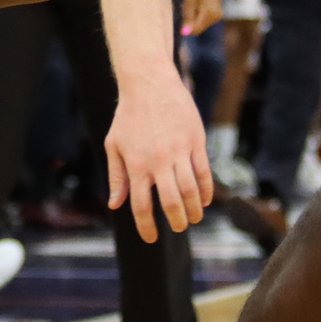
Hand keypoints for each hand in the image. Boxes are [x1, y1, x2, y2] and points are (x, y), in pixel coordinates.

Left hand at [105, 75, 214, 241]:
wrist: (148, 83)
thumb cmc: (128, 116)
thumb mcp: (114, 145)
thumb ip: (116, 177)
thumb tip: (116, 205)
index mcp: (136, 165)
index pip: (141, 205)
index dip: (147, 226)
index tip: (151, 238)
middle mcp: (158, 161)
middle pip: (171, 202)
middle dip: (177, 221)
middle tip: (179, 227)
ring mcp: (179, 151)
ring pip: (190, 190)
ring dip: (194, 209)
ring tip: (194, 218)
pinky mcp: (195, 140)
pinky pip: (204, 172)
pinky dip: (207, 190)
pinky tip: (205, 199)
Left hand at [179, 0, 222, 35]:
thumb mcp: (189, 1)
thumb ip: (188, 18)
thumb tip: (184, 33)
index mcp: (210, 14)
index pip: (196, 29)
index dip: (186, 27)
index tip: (180, 16)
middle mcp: (216, 16)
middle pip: (198, 27)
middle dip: (189, 20)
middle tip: (185, 6)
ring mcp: (217, 15)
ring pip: (200, 23)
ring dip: (192, 17)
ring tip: (190, 3)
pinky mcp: (216, 12)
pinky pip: (203, 19)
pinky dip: (196, 14)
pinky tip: (195, 3)